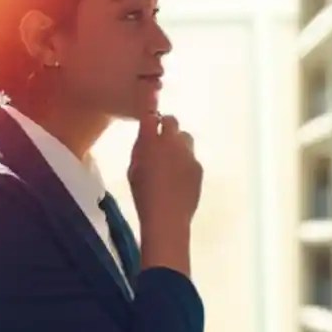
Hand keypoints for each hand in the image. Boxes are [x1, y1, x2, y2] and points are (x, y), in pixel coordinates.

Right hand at [128, 113, 201, 274]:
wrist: (167, 217)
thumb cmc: (143, 196)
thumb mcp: (133, 170)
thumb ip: (141, 150)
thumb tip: (146, 139)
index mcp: (150, 142)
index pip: (150, 116)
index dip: (149, 115)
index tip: (148, 118)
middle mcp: (172, 142)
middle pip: (172, 121)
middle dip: (166, 126)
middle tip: (161, 138)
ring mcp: (188, 154)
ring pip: (185, 137)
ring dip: (178, 143)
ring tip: (171, 160)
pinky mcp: (198, 166)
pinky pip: (191, 157)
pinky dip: (185, 161)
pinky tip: (179, 177)